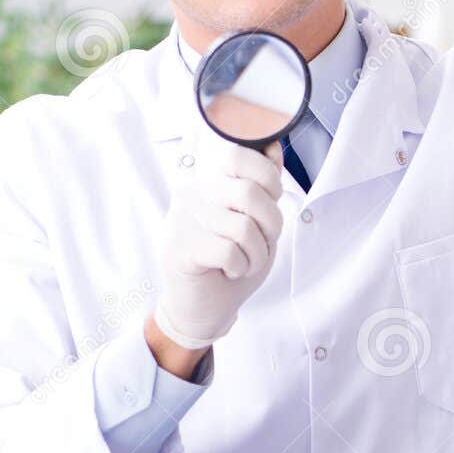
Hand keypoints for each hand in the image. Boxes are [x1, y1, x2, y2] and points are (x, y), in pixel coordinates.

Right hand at [152, 139, 284, 349]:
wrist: (202, 307)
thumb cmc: (231, 261)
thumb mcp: (255, 219)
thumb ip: (262, 185)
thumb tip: (272, 145)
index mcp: (210, 182)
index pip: (239, 155)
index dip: (268, 178)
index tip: (269, 200)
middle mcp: (192, 194)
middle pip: (249, 193)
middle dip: (271, 224)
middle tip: (263, 242)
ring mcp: (183, 220)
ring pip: (243, 227)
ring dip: (257, 253)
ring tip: (246, 261)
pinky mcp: (181, 249)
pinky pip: (228, 251)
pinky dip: (241, 267)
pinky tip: (230, 270)